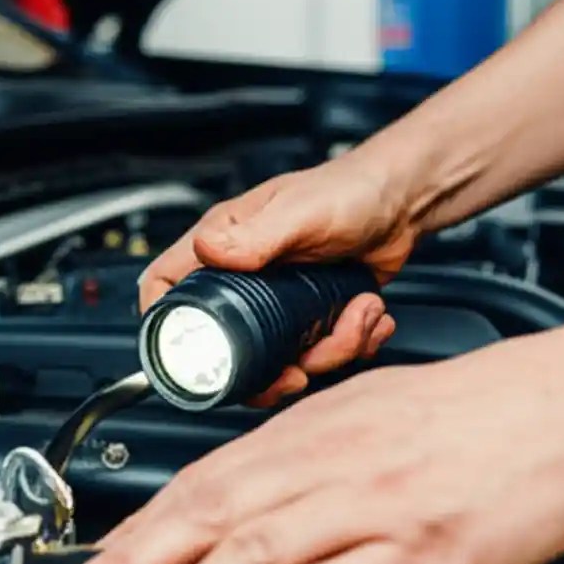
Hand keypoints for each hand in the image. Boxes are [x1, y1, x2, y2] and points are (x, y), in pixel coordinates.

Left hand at [52, 331, 563, 563]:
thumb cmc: (478, 412)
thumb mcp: (371, 412)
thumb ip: (304, 457)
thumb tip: (243, 502)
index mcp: (312, 428)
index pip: (201, 480)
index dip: (138, 529)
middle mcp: (329, 463)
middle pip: (206, 516)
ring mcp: (372, 508)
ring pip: (252, 555)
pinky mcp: (420, 554)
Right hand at [140, 151, 417, 404]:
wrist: (402, 203)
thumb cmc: (350, 190)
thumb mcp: (300, 212)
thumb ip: (256, 237)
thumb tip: (206, 251)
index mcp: (224, 245)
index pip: (166, 283)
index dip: (161, 320)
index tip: (183, 353)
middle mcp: (244, 277)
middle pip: (222, 346)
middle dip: (263, 373)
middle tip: (295, 372)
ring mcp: (277, 302)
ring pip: (279, 360)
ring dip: (330, 351)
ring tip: (359, 313)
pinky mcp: (311, 318)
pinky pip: (319, 355)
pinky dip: (353, 344)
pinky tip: (369, 315)